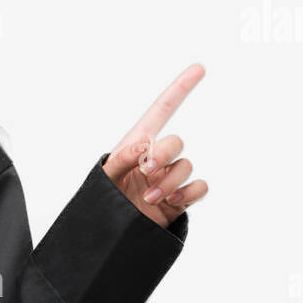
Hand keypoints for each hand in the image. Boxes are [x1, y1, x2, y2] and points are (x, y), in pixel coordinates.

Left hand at [103, 63, 208, 228]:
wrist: (110, 234)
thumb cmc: (103, 200)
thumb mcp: (105, 177)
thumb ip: (120, 159)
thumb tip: (144, 146)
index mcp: (137, 145)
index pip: (161, 111)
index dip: (179, 89)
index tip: (198, 69)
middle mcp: (156, 159)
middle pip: (175, 142)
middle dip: (164, 153)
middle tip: (146, 168)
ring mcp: (169, 178)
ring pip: (186, 166)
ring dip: (171, 180)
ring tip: (150, 196)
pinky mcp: (179, 200)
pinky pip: (199, 187)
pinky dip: (189, 193)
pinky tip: (172, 202)